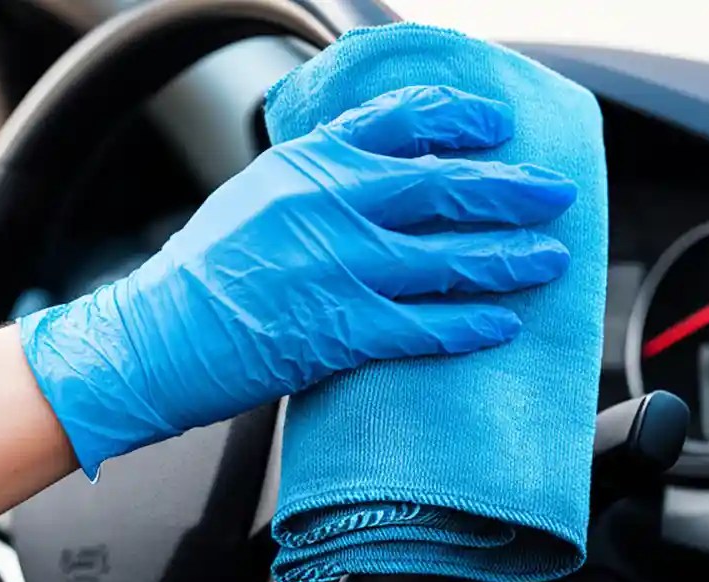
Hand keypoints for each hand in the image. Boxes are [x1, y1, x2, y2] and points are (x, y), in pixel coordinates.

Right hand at [20, 85, 577, 472]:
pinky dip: (470, 325)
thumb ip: (321, 175)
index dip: (460, 118)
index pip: (403, 120)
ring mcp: (339, 269)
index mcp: (311, 163)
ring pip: (449, 258)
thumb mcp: (259, 192)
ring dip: (510, 257)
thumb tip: (380, 168)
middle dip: (511, 188)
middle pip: (446, 186)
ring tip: (550, 257)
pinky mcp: (340, 332)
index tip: (497, 126)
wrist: (155, 337)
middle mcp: (332, 206)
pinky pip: (424, 326)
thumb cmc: (203, 269)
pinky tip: (504, 322)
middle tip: (553, 193)